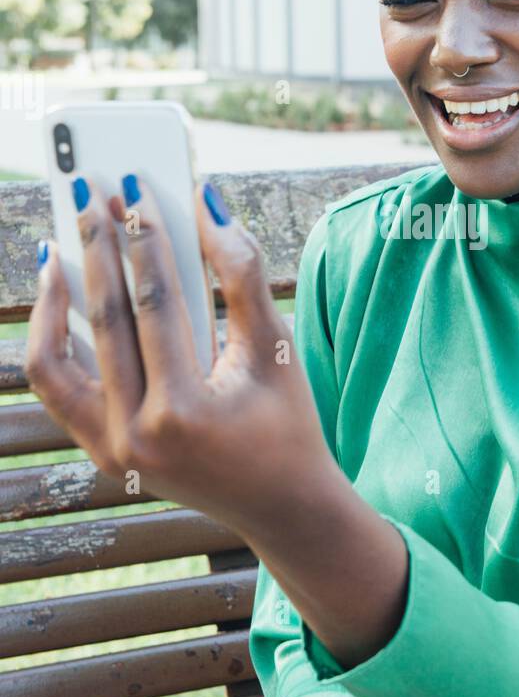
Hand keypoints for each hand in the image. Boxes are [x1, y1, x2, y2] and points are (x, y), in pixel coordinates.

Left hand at [26, 175, 334, 537]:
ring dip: (52, 300)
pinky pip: (59, 391)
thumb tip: (207, 204)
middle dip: (96, 248)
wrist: (282, 506)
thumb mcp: (274, 348)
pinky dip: (53, 343)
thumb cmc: (288, 422)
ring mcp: (111, 452)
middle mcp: (135, 437)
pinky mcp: (102, 454)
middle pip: (103, 323)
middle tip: (88, 192)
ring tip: (54, 248)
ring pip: (55, 364)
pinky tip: (60, 300)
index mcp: (183, 413)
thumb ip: (242, 273)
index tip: (133, 190)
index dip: (144, 240)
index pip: (154, 306)